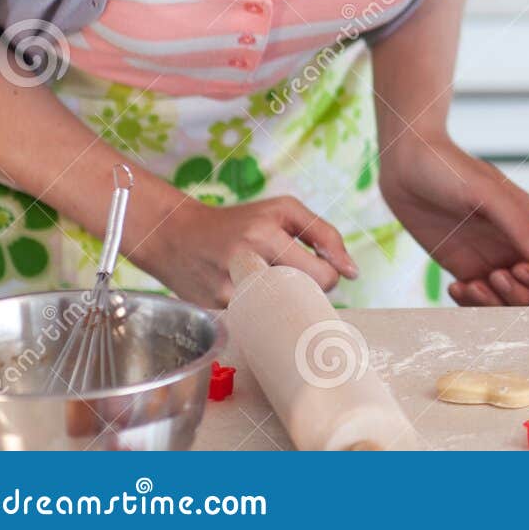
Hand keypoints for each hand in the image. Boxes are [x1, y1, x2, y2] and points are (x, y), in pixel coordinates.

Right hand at [137, 194, 358, 307]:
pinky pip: (255, 319)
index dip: (330, 276)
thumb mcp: (284, 210)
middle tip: (297, 276)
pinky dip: (260, 308)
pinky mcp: (213, 310)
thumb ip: (324, 235)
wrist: (175, 235)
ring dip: (284, 300)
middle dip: (310, 290)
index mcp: (265, 235)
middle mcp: (244, 263)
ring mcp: (226, 291)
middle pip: (304, 297)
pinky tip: (247, 291)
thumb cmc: (241, 221)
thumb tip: (353, 271)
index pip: (323, 276)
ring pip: (281, 312)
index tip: (320, 269)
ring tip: (270, 281)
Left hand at [379, 134, 528, 305]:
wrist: (405, 165)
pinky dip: (472, 305)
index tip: (517, 267)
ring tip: (470, 285)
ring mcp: (490, 257)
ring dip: (496, 304)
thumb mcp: (484, 191)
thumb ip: (518, 224)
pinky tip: (455, 287)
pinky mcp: (464, 266)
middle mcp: (514, 243)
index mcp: (528, 222)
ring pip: (513, 300)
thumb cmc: (447, 168)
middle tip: (492, 276)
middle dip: (523, 295)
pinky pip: (481, 301)